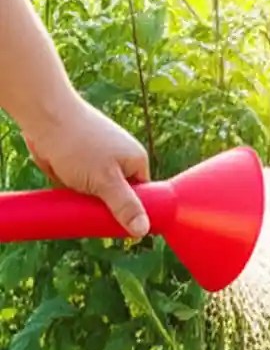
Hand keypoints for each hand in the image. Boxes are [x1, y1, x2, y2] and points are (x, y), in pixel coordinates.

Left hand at [22, 99, 151, 237]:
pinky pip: (80, 185)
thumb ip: (125, 206)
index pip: (142, 195)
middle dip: (104, 205)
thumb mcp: (106, 181)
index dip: (131, 211)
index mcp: (136, 161)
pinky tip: (65, 187)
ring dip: (86, 198)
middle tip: (92, 211)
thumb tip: (143, 231)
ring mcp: (99, 160)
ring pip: (97, 192)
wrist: (45, 117)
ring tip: (75, 193)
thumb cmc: (80, 145)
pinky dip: (73, 190)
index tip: (118, 224)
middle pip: (118, 196)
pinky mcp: (79, 161)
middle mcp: (120, 160)